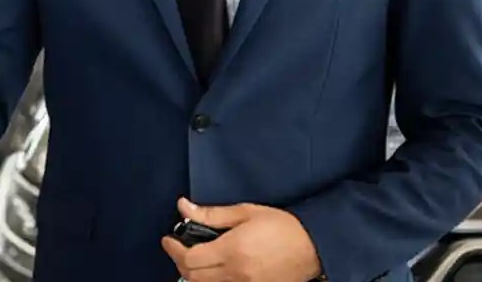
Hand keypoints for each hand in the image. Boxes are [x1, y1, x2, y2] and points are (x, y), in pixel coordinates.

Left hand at [161, 198, 322, 281]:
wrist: (313, 248)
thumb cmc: (282, 227)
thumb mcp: (246, 212)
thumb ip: (212, 213)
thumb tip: (183, 206)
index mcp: (232, 251)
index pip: (190, 258)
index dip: (174, 249)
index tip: (168, 239)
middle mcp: (236, 274)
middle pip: (193, 276)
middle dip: (180, 261)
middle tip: (179, 247)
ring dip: (193, 274)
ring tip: (194, 258)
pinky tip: (212, 271)